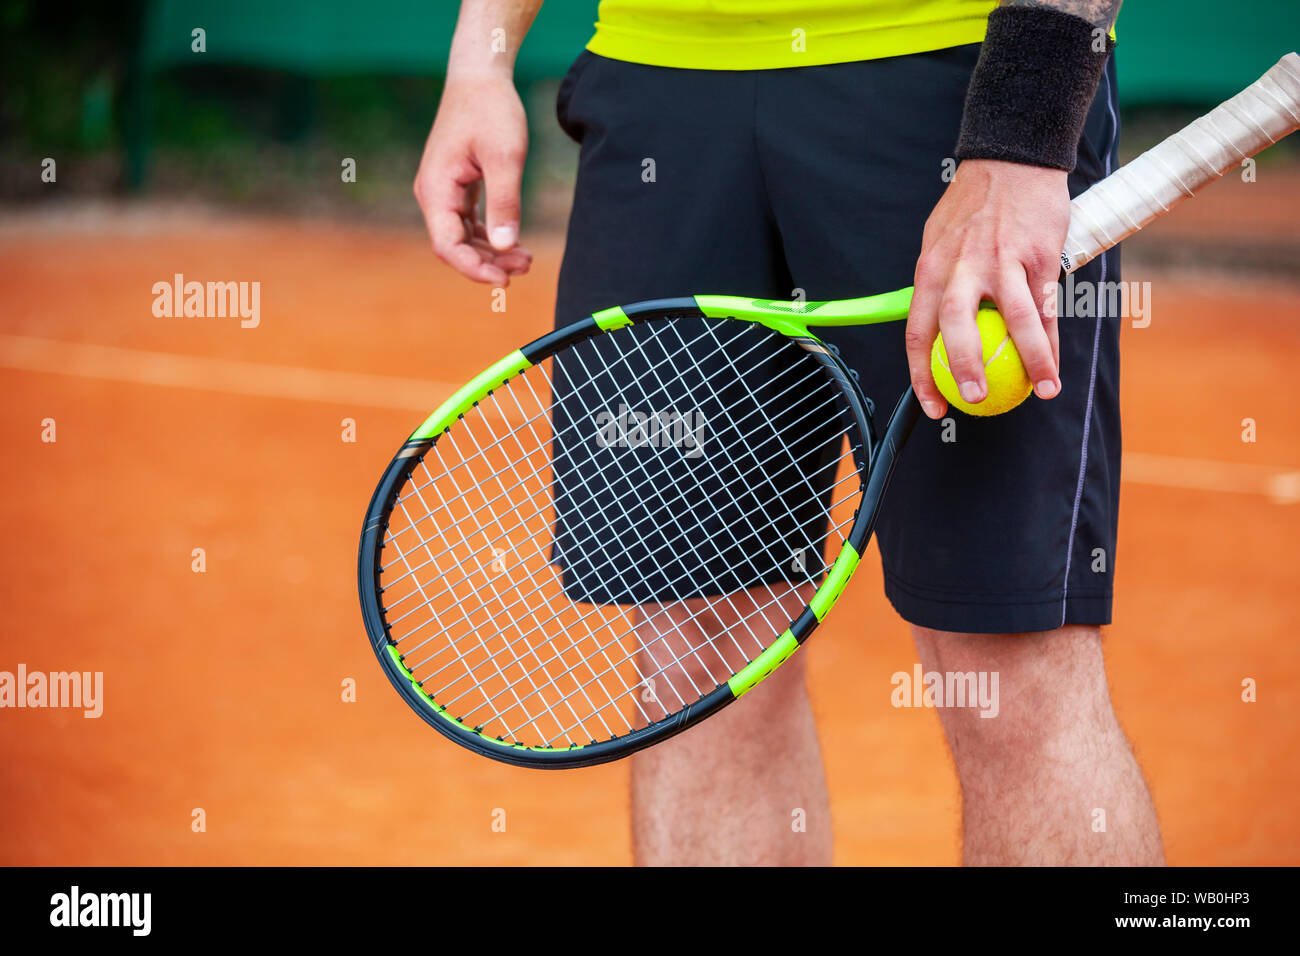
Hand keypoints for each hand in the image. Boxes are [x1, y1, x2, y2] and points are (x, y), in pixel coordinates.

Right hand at [414, 72, 533, 285]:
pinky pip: (469, 224)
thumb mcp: (505, 156)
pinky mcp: (456, 188)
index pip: (447, 245)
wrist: (480, 77)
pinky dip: (491, 236)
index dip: (474, 269)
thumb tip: (506, 245)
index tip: (503, 280)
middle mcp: (433, 194)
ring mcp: (443, 192)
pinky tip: (515, 244)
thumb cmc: (491, 109)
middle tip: (526, 267)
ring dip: (492, 252)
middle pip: (455, 246)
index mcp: (436, 189)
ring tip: (526, 259)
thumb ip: (504, 202)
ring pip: (464, 238)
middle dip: (488, 262)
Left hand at [906, 159, 1068, 418]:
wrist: (1012, 156)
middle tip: (974, 400)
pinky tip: (1055, 363)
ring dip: (1030, 360)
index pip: (918, 330)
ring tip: (1040, 390)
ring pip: (1014, 319)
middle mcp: (962, 266)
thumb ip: (936, 284)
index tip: (932, 405)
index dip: (921, 374)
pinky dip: (1051, 338)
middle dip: (964, 368)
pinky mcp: (1040, 255)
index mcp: (931, 268)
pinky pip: (1046, 305)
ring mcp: (1003, 260)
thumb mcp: (938, 240)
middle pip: (957, 325)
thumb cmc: (974, 206)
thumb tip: (931, 330)